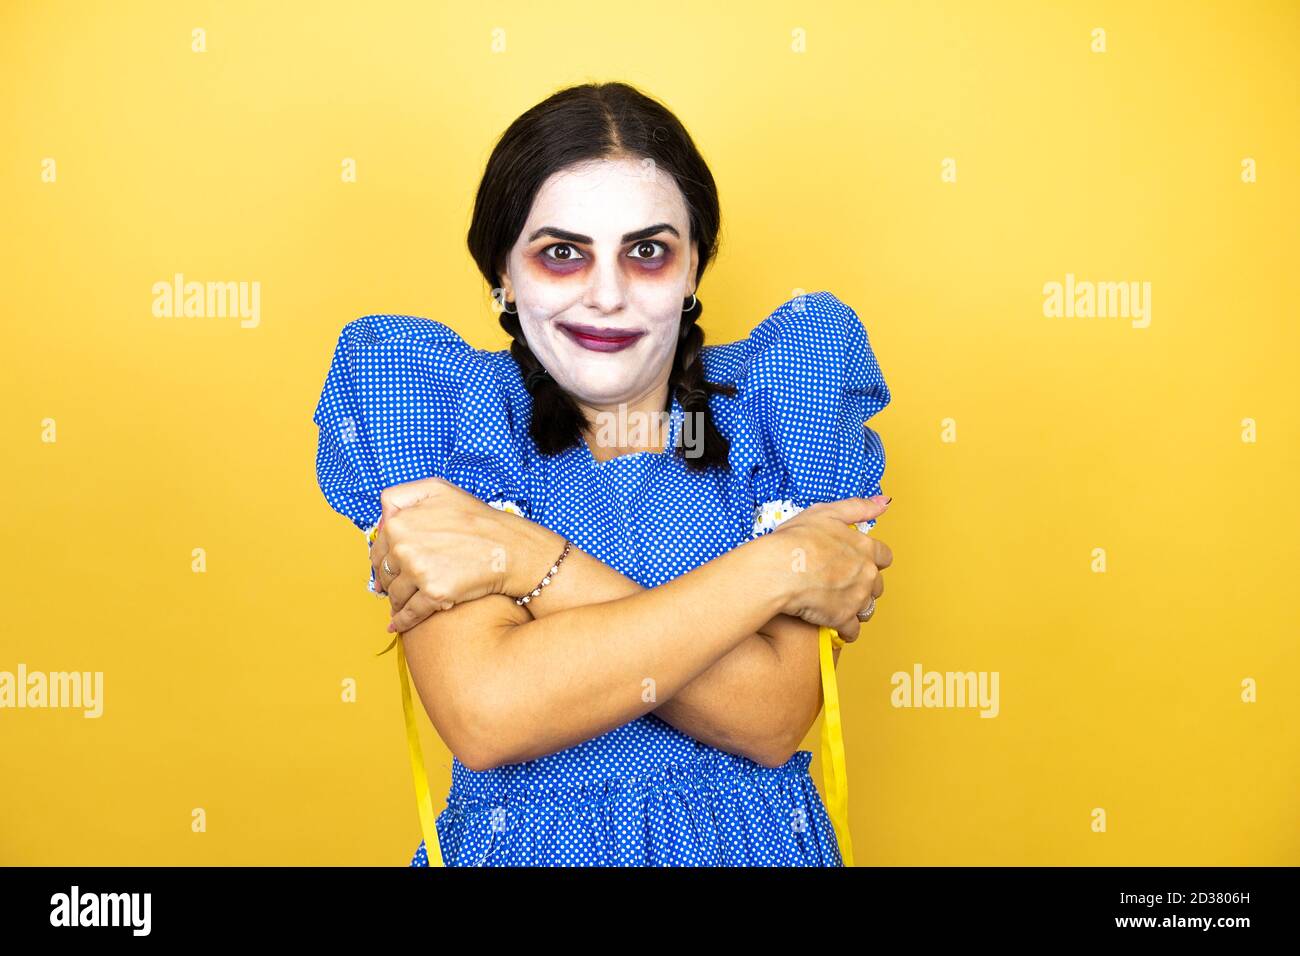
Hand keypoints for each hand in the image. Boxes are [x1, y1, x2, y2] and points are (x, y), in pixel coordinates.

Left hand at [371, 477, 544, 632]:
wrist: (510, 547)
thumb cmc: (478, 518)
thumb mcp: (437, 489)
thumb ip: (402, 496)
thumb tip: (381, 520)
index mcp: (400, 522)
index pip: (376, 548)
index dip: (382, 559)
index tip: (389, 567)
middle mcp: (404, 545)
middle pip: (383, 572)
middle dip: (389, 581)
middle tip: (396, 587)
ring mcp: (418, 571)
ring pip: (394, 594)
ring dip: (396, 601)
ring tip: (402, 604)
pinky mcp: (434, 593)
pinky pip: (409, 613)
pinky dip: (402, 621)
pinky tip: (398, 626)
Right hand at [765, 496, 893, 641]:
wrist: (779, 570)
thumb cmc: (796, 540)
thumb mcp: (826, 513)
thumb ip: (857, 508)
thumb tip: (883, 503)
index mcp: (864, 548)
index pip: (885, 556)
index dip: (874, 559)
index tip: (861, 562)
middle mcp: (866, 574)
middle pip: (877, 584)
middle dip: (865, 585)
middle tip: (844, 584)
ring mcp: (856, 597)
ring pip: (867, 608)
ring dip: (856, 607)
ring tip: (839, 604)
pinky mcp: (843, 618)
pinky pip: (853, 630)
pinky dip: (845, 629)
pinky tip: (834, 624)